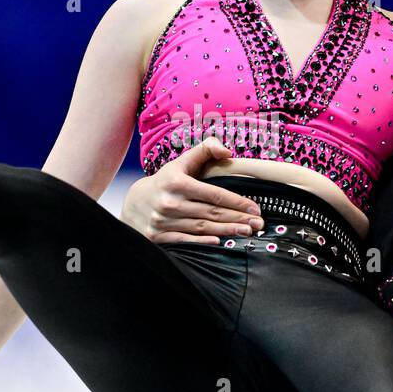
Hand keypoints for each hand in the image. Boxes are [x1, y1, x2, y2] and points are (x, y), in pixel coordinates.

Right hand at [119, 138, 264, 243]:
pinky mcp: (158, 236)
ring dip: (227, 230)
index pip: (213, 194)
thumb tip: (227, 152)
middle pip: (211, 212)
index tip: (254, 208)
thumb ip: (205, 150)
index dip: (236, 202)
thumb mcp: (182, 162)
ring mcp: (163, 220)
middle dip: (237, 218)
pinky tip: (220, 241)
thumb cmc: (166, 182)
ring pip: (202, 227)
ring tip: (247, 231)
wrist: (134, 203)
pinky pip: (185, 240)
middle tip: (258, 223)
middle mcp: (170, 202)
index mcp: (177, 182)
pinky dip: (203, 242)